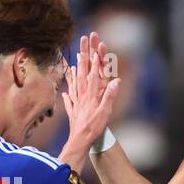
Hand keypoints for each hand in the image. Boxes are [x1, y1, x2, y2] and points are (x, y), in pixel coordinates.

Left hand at [62, 32, 120, 155]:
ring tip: (77, 58)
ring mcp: (77, 100)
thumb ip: (110, 96)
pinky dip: (70, 86)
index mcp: (91, 94)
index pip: (94, 74)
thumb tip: (116, 81)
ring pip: (76, 81)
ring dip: (77, 69)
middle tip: (84, 44)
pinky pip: (71, 94)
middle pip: (84, 72)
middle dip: (85, 57)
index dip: (96, 62)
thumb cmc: (94, 127)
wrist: (80, 139)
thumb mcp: (105, 112)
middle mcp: (82, 94)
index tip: (96, 49)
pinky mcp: (74, 108)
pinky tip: (68, 84)